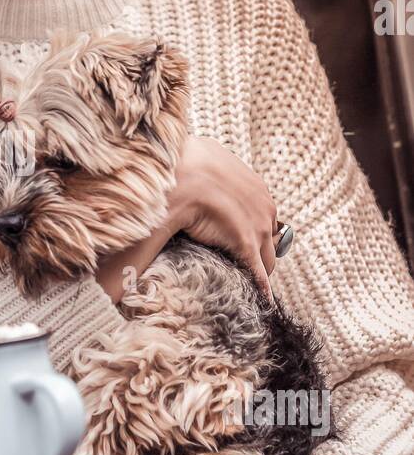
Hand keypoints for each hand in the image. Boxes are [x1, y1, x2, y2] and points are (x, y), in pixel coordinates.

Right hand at [167, 135, 278, 300]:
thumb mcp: (205, 155)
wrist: (183, 173)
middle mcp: (265, 207)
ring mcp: (259, 227)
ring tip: (248, 285)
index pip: (262, 217)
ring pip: (266, 257)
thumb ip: (209, 164)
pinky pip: (258, 272)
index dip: (251, 232)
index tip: (240, 241)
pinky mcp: (247, 244)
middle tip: (244, 266)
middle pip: (270, 240)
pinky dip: (262, 288)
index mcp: (257, 188)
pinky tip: (263, 300)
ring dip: (258, 270)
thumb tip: (194, 156)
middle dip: (260, 253)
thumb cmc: (189, 160)